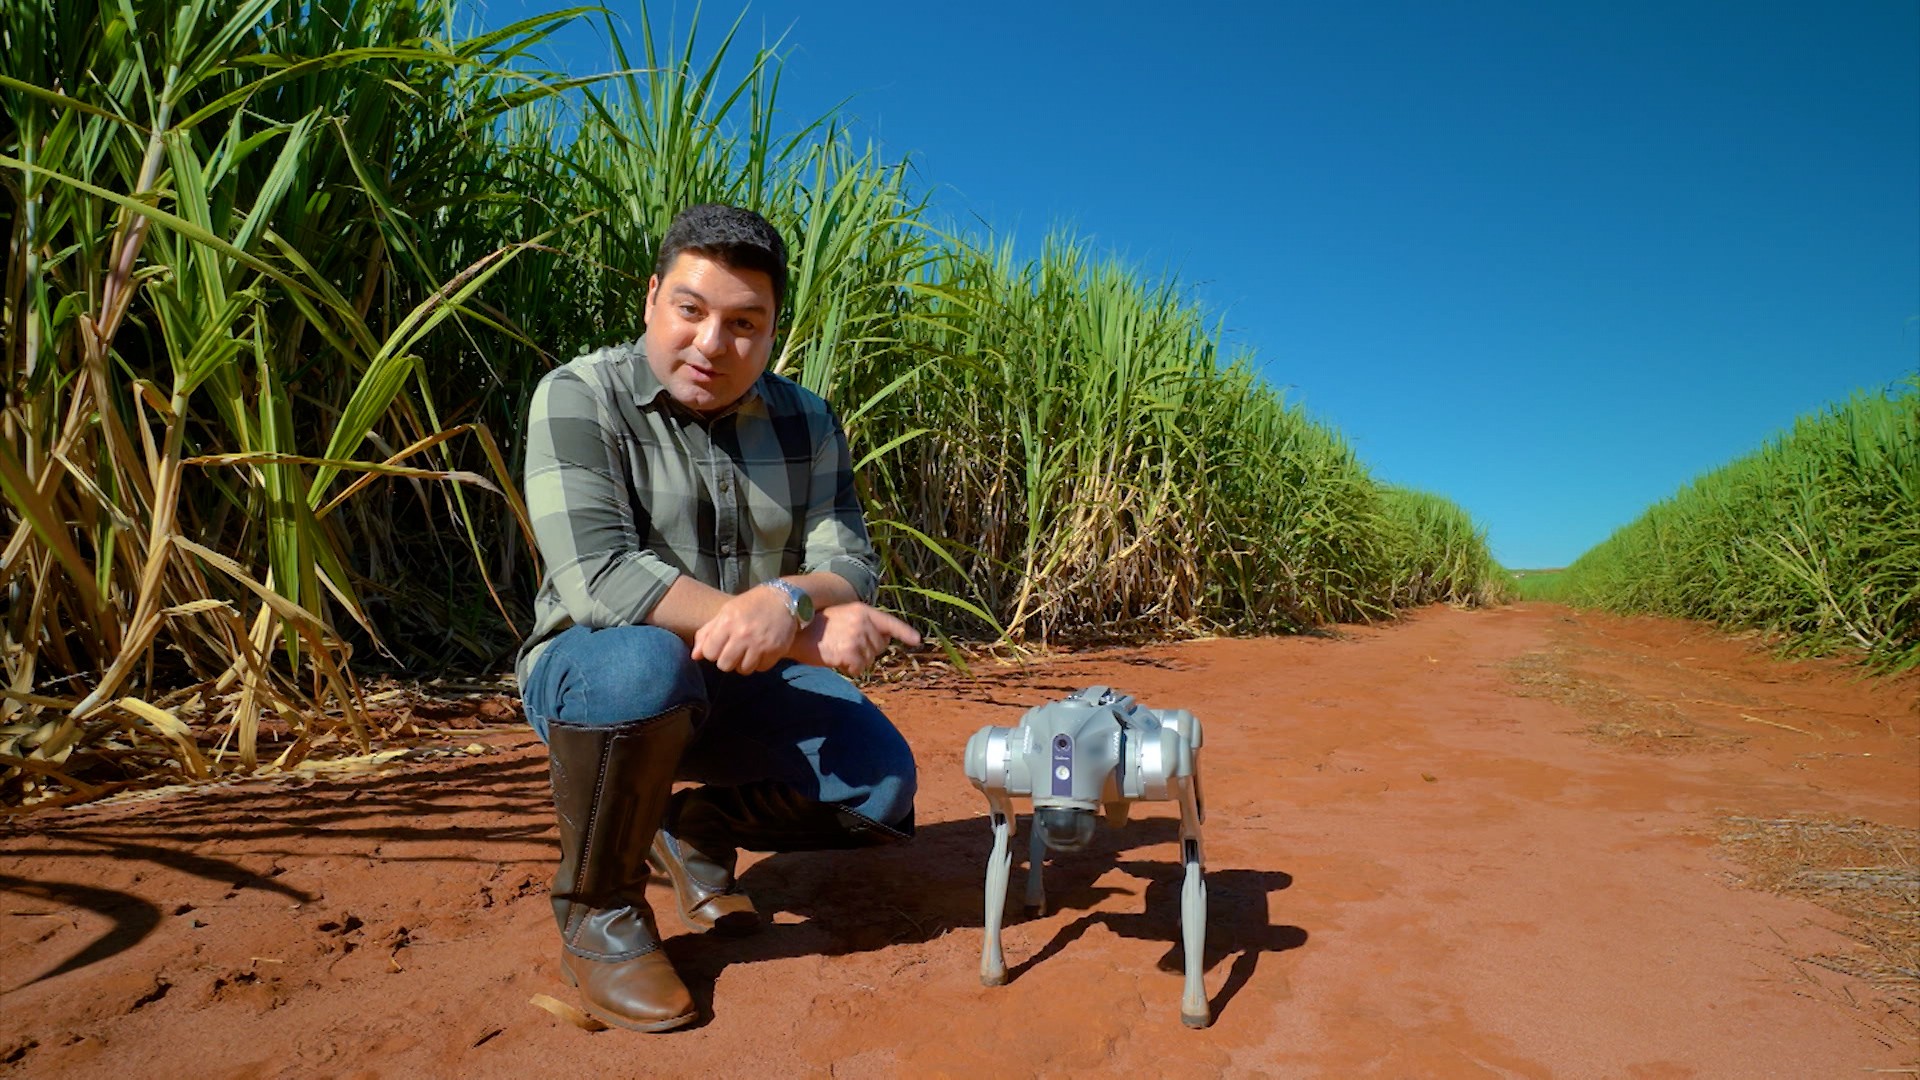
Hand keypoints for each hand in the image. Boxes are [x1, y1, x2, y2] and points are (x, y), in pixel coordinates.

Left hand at [691, 586, 797, 673]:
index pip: (709, 653)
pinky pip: (761, 668)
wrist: (783, 598)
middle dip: (727, 660)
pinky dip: (760, 663)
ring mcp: (760, 644)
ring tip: (748, 651)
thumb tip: (695, 656)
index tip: (720, 646)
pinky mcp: (775, 650)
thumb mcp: (725, 612)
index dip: (713, 652)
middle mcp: (742, 635)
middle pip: (725, 665)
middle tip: (735, 650)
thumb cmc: (750, 604)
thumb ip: (707, 633)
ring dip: (744, 663)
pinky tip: (761, 651)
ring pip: (743, 670)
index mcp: (727, 622)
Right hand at [791, 603, 921, 675]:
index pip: (889, 622)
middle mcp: (863, 622)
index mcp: (862, 610)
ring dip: (856, 661)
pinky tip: (836, 660)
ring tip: (837, 650)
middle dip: (867, 650)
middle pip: (880, 646)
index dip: (904, 632)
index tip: (916, 641)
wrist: (794, 631)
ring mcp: (857, 637)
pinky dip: (850, 669)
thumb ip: (862, 624)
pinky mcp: (850, 653)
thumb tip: (881, 639)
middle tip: (845, 645)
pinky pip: (859, 669)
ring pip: (870, 660)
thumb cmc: (815, 626)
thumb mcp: (842, 616)